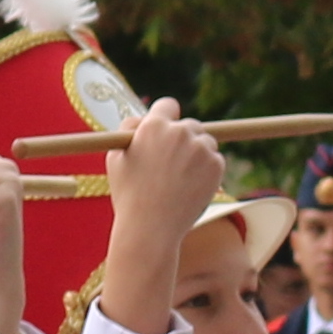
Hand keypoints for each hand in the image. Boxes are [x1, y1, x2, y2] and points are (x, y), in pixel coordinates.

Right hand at [95, 105, 224, 333]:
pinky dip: (208, 171)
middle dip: (184, 140)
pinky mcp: (217, 165)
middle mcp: (180, 132)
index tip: (167, 130)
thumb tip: (144, 119)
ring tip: (180, 180)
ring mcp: (201, 148)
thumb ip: (129, 131)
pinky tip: (191, 188)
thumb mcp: (116, 158)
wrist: (151, 228)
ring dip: (198, 155)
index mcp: (153, 126)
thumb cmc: (129, 195)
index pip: (168, 105)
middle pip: (190, 125)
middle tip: (174, 164)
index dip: (166, 117)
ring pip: (206, 142)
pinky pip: (216, 160)